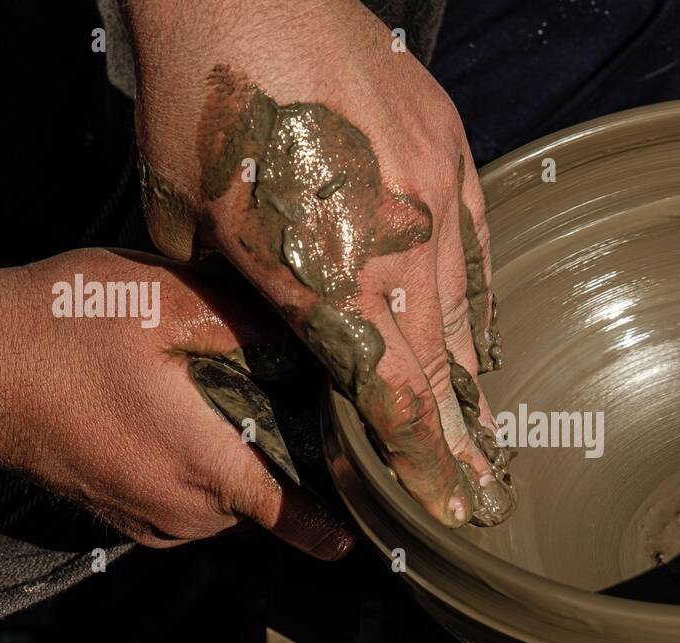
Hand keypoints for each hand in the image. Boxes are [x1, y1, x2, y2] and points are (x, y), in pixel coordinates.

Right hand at [0, 248, 353, 557]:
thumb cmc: (57, 326)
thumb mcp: (164, 299)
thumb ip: (251, 326)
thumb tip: (325, 342)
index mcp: (202, 465)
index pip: (303, 518)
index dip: (351, 512)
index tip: (391, 508)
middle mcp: (184, 512)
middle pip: (276, 498)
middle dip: (298, 457)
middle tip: (309, 401)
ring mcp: (153, 522)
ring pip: (237, 500)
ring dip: (252, 458)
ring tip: (244, 395)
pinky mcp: (130, 518)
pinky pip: (198, 500)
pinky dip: (213, 466)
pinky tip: (198, 412)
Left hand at [124, 0, 512, 527]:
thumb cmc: (200, 100)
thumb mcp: (191, 222)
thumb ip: (240, 290)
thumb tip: (265, 324)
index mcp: (329, 277)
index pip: (395, 397)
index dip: (422, 459)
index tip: (445, 505)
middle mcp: (399, 246)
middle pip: (443, 366)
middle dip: (461, 437)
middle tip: (482, 488)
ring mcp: (436, 194)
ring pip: (468, 308)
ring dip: (475, 375)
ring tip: (488, 427)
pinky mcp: (450, 149)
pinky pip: (478, 243)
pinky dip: (479, 297)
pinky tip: (482, 334)